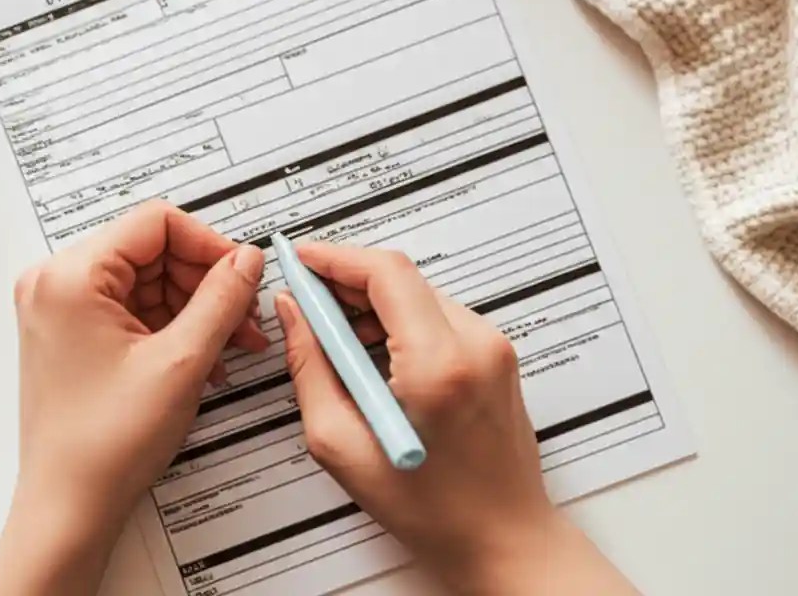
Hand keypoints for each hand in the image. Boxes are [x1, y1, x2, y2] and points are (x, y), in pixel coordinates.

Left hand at [0, 202, 267, 595]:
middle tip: (244, 319)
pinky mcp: (71, 336)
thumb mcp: (182, 361)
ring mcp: (60, 311)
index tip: (243, 274)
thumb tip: (246, 260)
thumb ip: (222, 298)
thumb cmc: (103, 447)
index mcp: (70, 277)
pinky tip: (203, 359)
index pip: (155, 223)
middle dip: (205, 284)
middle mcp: (56, 284)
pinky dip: (171, 329)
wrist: (69, 509)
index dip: (210, 246)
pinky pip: (132, 311)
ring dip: (194, 310)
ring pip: (147, 283)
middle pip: (152, 251)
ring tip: (229, 347)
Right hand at [275, 242, 635, 594]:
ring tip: (337, 343)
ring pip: (417, 292)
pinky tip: (373, 357)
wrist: (503, 538)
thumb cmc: (435, 511)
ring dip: (371, 303)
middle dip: (346, 280)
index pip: (384, 273)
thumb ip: (310, 369)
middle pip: (400, 276)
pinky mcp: (496, 355)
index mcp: (439, 366)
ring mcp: (493, 347)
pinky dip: (398, 322)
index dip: (333, 259)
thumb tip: (294, 316)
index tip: (300, 261)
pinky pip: (436, 315)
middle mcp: (476, 346)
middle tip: (306, 302)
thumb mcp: (342, 446)